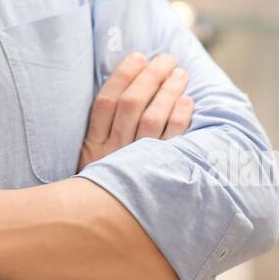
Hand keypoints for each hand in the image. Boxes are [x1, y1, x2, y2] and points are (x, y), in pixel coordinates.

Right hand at [77, 52, 192, 171]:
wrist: (111, 223)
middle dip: (150, 76)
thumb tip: (128, 85)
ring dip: (168, 91)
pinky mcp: (159, 173)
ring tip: (179, 74)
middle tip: (165, 59)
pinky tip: (186, 100)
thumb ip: (102, 128)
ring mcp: (136, 163)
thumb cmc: (105, 182)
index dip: (122, 76)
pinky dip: (180, 117)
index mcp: (92, 145)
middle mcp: (113, 151)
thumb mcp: (91, 158)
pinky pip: (172, 140)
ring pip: (153, 118)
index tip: (137, 56)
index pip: (105, 101)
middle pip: (131, 104)